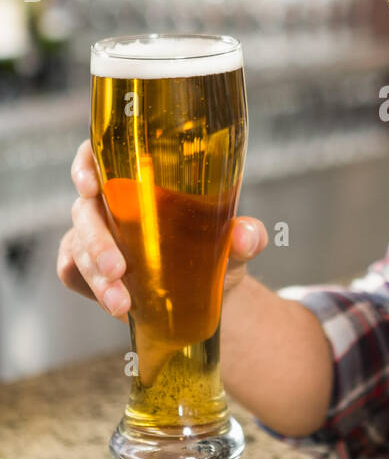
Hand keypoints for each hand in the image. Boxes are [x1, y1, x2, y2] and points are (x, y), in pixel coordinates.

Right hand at [56, 139, 267, 319]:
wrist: (209, 294)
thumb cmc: (216, 252)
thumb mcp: (236, 244)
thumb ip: (246, 237)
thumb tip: (245, 237)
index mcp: (141, 179)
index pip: (100, 155)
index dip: (86, 163)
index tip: (90, 185)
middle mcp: (111, 202)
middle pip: (85, 209)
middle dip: (96, 241)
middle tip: (118, 269)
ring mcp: (95, 234)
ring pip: (77, 246)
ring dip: (96, 276)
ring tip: (122, 303)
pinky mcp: (87, 266)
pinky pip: (71, 271)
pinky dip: (89, 287)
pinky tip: (115, 304)